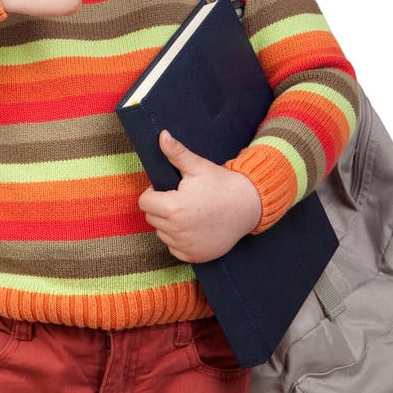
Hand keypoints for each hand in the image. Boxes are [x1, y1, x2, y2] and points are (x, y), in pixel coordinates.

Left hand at [138, 130, 262, 262]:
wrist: (248, 206)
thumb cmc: (221, 184)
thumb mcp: (198, 166)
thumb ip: (176, 152)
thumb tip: (161, 135)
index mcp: (174, 207)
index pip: (144, 202)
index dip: (154, 192)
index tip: (169, 188)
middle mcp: (178, 230)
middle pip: (151, 217)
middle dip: (160, 206)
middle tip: (180, 198)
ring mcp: (186, 246)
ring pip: (161, 233)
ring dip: (168, 223)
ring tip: (188, 211)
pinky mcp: (194, 257)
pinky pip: (173, 248)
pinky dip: (178, 238)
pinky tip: (193, 226)